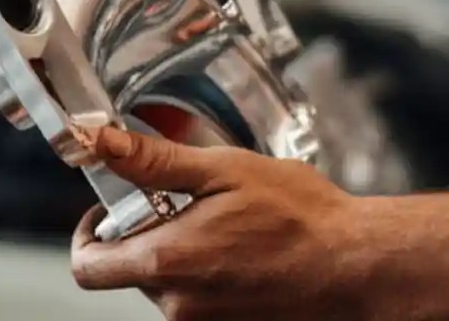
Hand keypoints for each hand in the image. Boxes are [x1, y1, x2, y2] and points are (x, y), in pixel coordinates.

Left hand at [70, 126, 372, 320]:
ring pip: (167, 289)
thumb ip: (154, 161)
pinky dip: (210, 279)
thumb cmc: (301, 218)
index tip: (109, 212)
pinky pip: (201, 305)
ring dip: (182, 258)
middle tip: (184, 208)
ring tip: (227, 229)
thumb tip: (102, 144)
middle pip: (129, 274)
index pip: (88, 267)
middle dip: (146, 238)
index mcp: (165, 263)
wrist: (359, 267)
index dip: (89, 235)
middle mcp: (179, 307)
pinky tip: (244, 255)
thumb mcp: (222, 170)